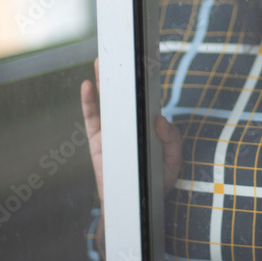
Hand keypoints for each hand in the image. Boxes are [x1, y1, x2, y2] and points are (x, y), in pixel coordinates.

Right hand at [80, 57, 182, 210]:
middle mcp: (130, 124)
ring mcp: (112, 131)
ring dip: (103, 80)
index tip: (146, 60)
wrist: (134, 209)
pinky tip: (87, 85)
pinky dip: (88, 101)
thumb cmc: (156, 185)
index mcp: (149, 126)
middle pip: (125, 94)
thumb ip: (172, 141)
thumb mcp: (173, 162)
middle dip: (122, 74)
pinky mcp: (97, 141)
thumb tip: (160, 119)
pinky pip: (91, 118)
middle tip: (120, 51)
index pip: (147, 99)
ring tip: (100, 60)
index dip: (146, 82)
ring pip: (107, 101)